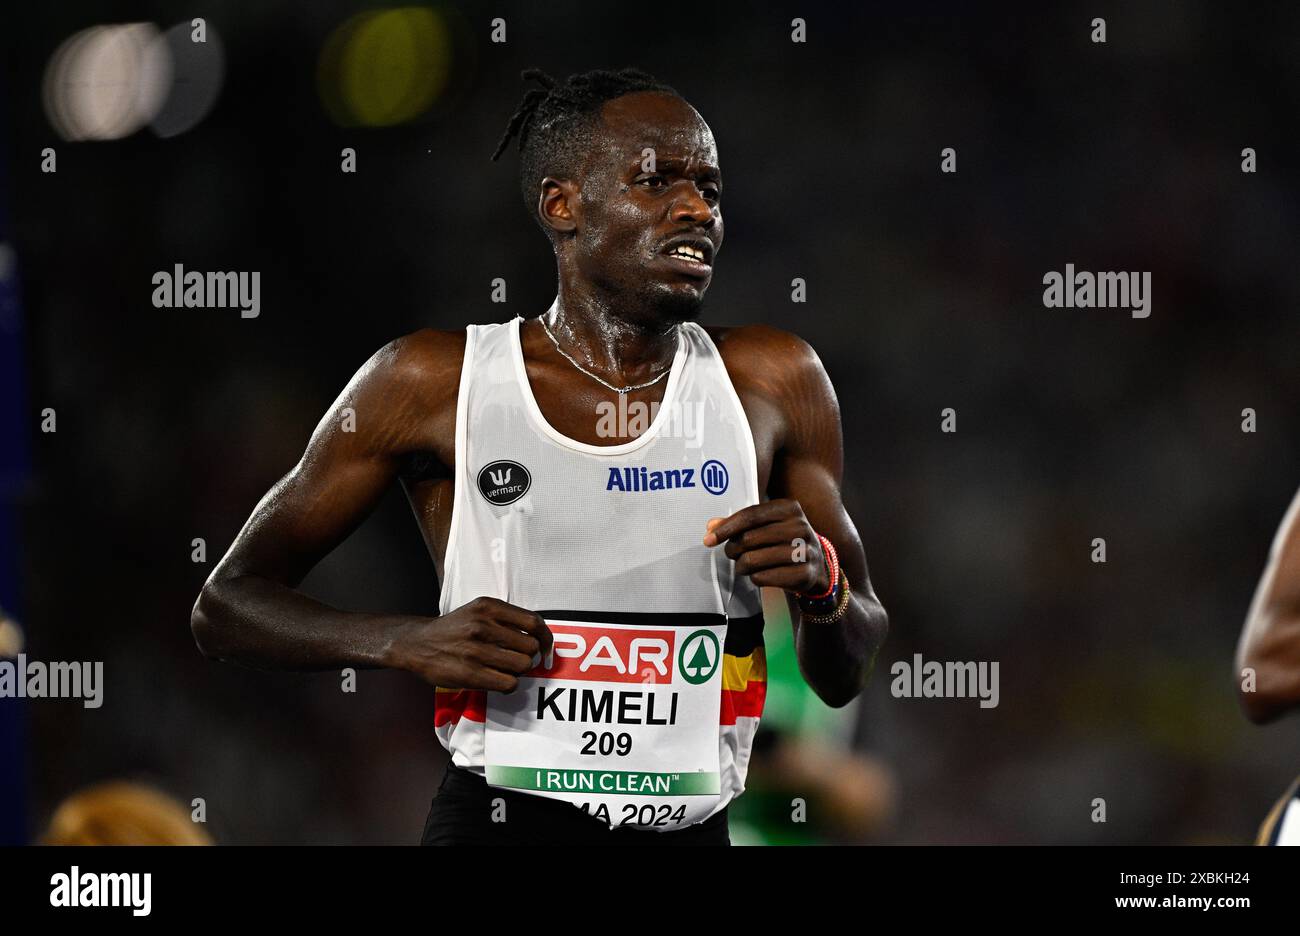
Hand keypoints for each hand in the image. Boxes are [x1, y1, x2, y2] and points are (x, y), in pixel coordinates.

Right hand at [386, 597, 552, 691]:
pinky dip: (508, 685)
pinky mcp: (470, 673)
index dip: (545, 638)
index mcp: (488, 607)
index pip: (534, 622)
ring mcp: (476, 650)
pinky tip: (497, 680)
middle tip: (516, 660)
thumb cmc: (453, 629)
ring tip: (505, 670)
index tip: (545, 648)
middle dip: (528, 657)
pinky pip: (508, 683)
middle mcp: (483, 626)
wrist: (416, 643)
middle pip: (530, 647)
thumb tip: (539, 637)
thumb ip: (505, 619)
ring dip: (518, 672)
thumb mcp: (477, 612)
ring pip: (522, 666)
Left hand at [703, 499, 829, 594]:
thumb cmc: (785, 541)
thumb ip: (739, 523)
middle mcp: (800, 526)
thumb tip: (711, 525)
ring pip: (753, 560)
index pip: (750, 515)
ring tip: (744, 565)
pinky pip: (763, 577)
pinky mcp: (804, 573)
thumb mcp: (767, 525)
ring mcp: (805, 551)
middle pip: (749, 539)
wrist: (818, 565)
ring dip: (741, 566)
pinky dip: (754, 578)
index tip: (709, 539)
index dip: (726, 528)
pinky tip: (759, 574)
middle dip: (732, 549)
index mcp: (789, 508)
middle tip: (732, 553)